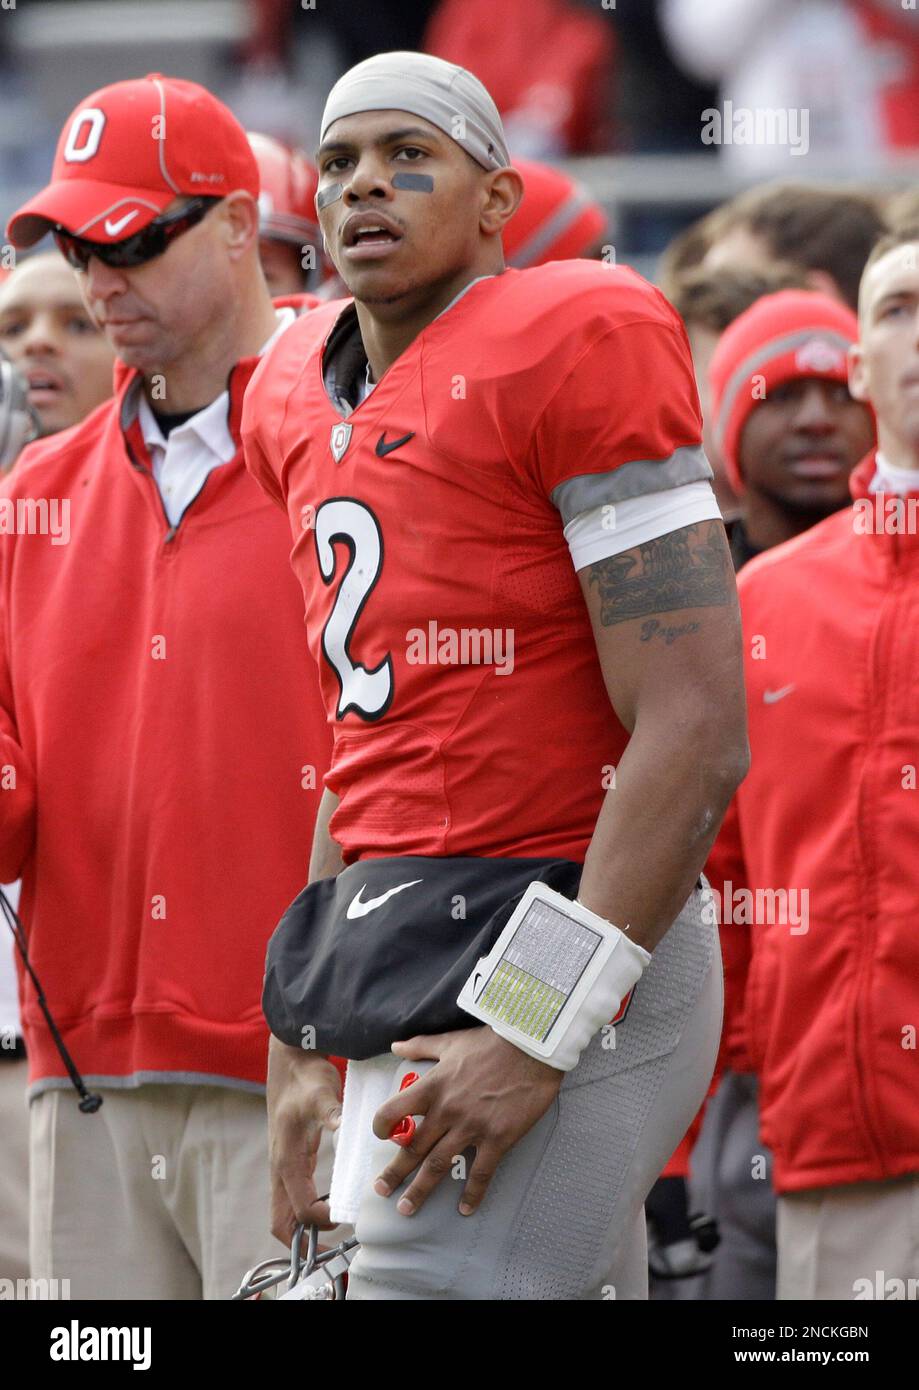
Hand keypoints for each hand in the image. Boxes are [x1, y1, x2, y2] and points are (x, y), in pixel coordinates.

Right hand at [267, 1035, 341, 1245]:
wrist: (292, 1060)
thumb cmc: (305, 1076)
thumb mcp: (320, 1091)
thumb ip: (330, 1111)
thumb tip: (341, 1126)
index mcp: (286, 1159)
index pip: (300, 1209)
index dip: (321, 1221)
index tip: (346, 1216)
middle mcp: (281, 1168)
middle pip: (280, 1222)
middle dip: (300, 1242)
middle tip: (331, 1250)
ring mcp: (284, 1165)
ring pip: (284, 1212)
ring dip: (303, 1229)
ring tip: (335, 1231)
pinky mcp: (292, 1159)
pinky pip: (293, 1196)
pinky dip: (307, 1211)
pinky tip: (331, 1206)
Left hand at [372, 1026, 561, 1217]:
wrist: (532, 1047)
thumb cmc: (492, 1042)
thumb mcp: (451, 1041)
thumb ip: (421, 1046)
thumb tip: (396, 1046)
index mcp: (433, 1086)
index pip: (394, 1110)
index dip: (381, 1126)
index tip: (379, 1137)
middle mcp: (447, 1110)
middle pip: (413, 1147)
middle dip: (395, 1172)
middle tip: (381, 1190)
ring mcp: (472, 1126)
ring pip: (439, 1164)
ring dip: (420, 1189)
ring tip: (407, 1209)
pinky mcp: (497, 1138)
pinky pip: (481, 1172)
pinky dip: (472, 1194)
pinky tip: (464, 1209)